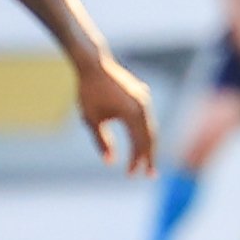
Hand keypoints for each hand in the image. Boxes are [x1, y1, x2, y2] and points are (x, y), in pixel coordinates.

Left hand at [76, 49, 158, 174]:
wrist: (93, 64)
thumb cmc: (89, 92)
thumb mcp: (92, 120)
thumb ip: (102, 141)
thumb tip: (110, 162)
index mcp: (133, 114)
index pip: (140, 143)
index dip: (137, 161)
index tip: (131, 175)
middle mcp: (143, 107)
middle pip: (150, 138)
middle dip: (148, 157)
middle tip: (150, 175)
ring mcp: (144, 100)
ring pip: (149, 128)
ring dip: (147, 145)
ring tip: (144, 161)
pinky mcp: (141, 96)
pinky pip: (146, 119)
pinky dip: (144, 132)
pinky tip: (140, 142)